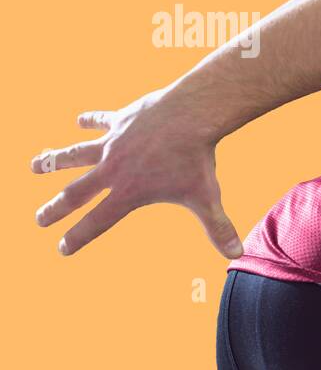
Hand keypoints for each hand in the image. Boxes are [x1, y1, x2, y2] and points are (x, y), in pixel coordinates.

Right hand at [31, 89, 243, 258]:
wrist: (190, 115)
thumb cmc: (197, 159)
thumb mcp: (206, 198)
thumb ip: (218, 228)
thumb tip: (237, 254)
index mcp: (128, 192)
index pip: (98, 222)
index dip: (79, 237)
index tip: (62, 248)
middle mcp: (113, 169)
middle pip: (76, 193)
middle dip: (55, 208)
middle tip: (39, 219)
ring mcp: (112, 143)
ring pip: (75, 154)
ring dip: (53, 160)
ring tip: (34, 165)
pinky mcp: (120, 119)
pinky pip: (101, 120)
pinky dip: (91, 119)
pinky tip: (80, 119)